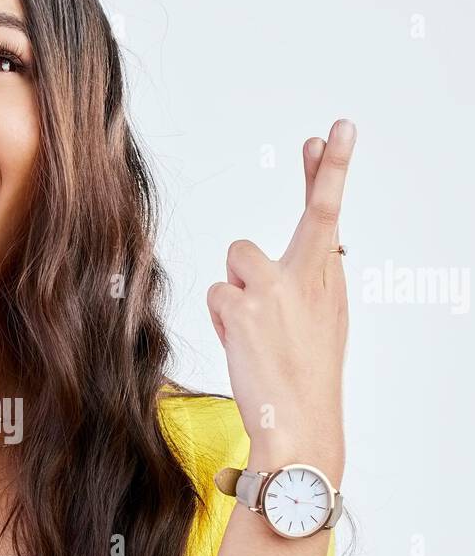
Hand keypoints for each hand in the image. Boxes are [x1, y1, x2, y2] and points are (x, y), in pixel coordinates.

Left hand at [207, 119, 354, 488]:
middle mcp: (311, 277)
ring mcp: (277, 288)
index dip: (332, 169)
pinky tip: (242, 343)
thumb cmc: (304, 379)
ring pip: (238, 258)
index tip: (337, 131)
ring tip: (253, 330)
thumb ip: (302, 284)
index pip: (330, 215)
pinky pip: (217, 293)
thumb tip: (273, 260)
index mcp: (329, 281)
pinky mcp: (244, 305)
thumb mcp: (317, 326)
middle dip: (323, 172)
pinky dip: (221, 318)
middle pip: (313, 213)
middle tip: (325, 134)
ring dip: (237, 289)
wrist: (299, 424)